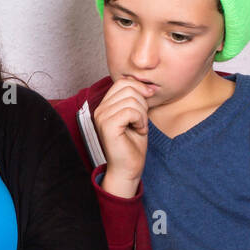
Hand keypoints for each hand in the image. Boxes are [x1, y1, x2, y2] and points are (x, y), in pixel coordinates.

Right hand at [91, 77, 152, 197]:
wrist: (128, 168)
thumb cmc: (133, 144)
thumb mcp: (137, 115)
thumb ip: (137, 99)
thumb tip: (149, 86)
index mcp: (104, 105)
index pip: (123, 82)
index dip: (140, 88)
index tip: (148, 102)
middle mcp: (100, 109)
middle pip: (128, 87)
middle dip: (142, 102)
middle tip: (142, 120)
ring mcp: (101, 117)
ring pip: (131, 99)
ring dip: (143, 114)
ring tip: (139, 127)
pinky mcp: (107, 126)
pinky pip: (130, 111)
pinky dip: (140, 120)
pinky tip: (138, 130)